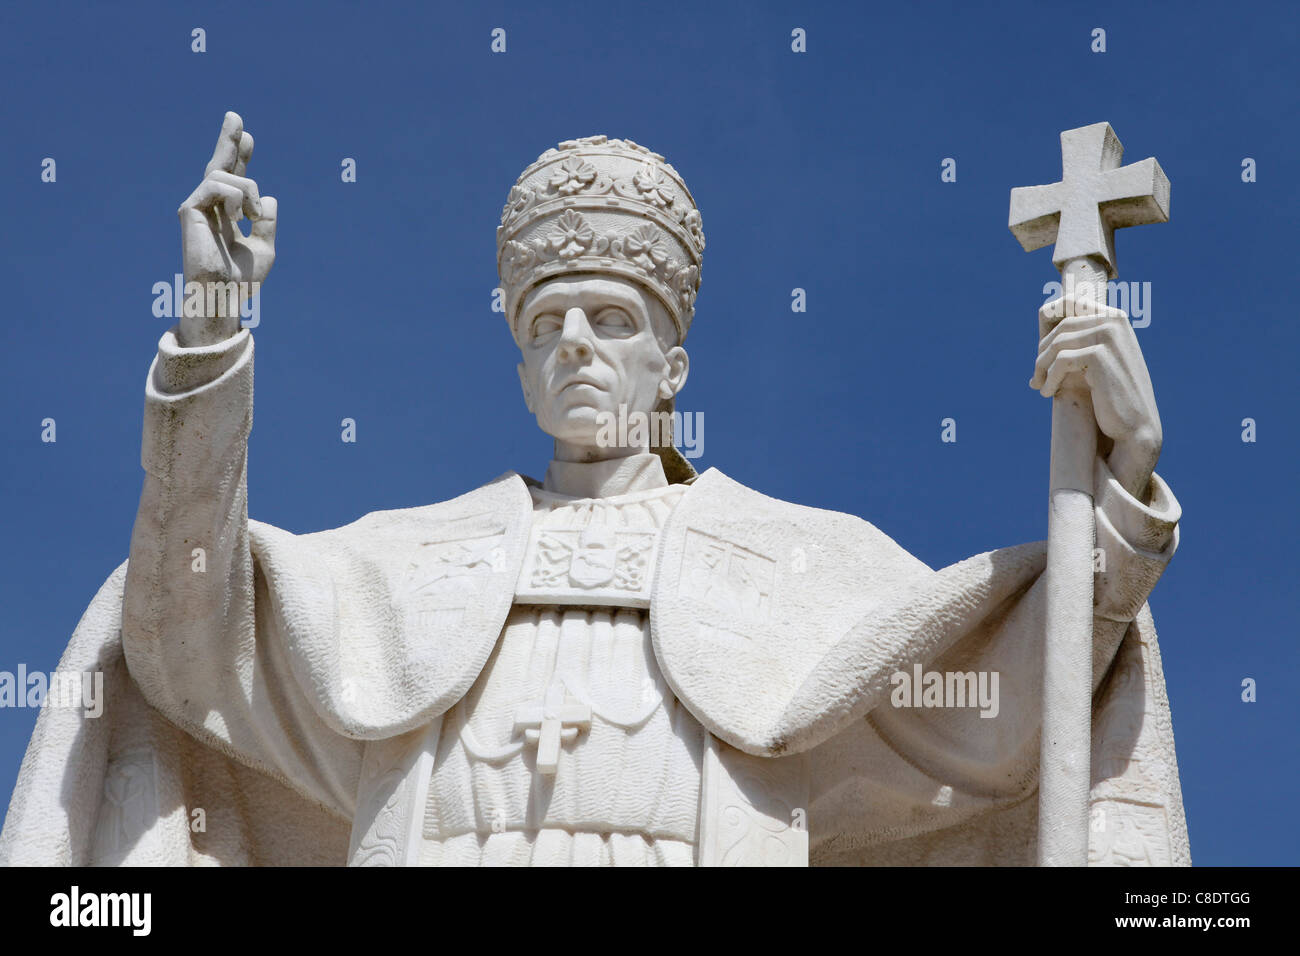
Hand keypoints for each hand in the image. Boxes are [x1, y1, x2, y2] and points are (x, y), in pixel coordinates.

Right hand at [177, 111, 277, 346]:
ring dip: (250, 192)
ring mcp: (198, 207)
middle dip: (229, 141)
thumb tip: (270, 198)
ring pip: (228, 176)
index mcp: (227, 216)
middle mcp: (210, 208)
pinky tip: (240, 218)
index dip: (240, 158)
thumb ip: (267, 224)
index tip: (248, 137)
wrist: (224, 297)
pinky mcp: (190, 209)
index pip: (234, 181)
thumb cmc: (241, 281)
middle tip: (235, 116)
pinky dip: (237, 198)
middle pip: (219, 166)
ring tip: (252, 217)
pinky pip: (218, 184)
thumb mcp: (264, 249)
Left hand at [1030, 294, 1161, 499]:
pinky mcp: (1100, 355)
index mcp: (1114, 317)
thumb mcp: (1096, 360)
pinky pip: (1060, 360)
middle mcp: (1114, 320)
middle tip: (1037, 377)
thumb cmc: (1112, 394)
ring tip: (1040, 385)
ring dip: (1042, 367)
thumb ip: (1078, 338)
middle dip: (1042, 353)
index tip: (1042, 355)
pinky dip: (1049, 378)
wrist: (1135, 425)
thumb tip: (1043, 313)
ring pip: (1057, 344)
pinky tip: (1046, 393)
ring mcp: (1109, 336)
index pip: (1069, 303)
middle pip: (1060, 327)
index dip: (1047, 324)